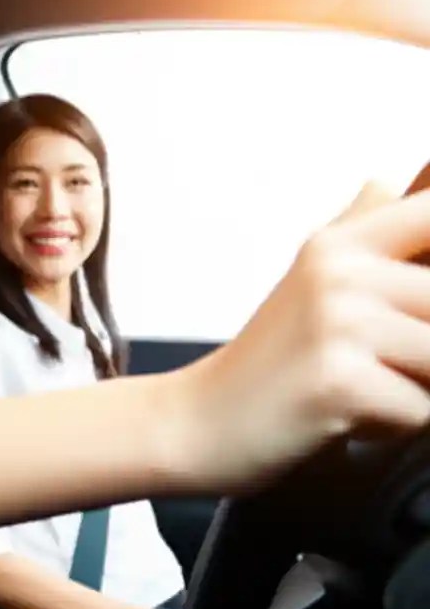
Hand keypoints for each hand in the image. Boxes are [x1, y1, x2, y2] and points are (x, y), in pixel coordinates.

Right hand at [174, 181, 429, 492]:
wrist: (201, 423)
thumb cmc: (270, 362)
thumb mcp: (314, 277)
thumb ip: (365, 226)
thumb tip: (389, 181)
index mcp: (342, 244)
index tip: (410, 308)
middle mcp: (340, 272)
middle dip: (427, 347)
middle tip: (383, 362)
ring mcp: (338, 324)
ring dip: (420, 389)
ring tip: (369, 388)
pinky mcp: (339, 382)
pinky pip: (423, 412)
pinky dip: (398, 426)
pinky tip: (350, 417)